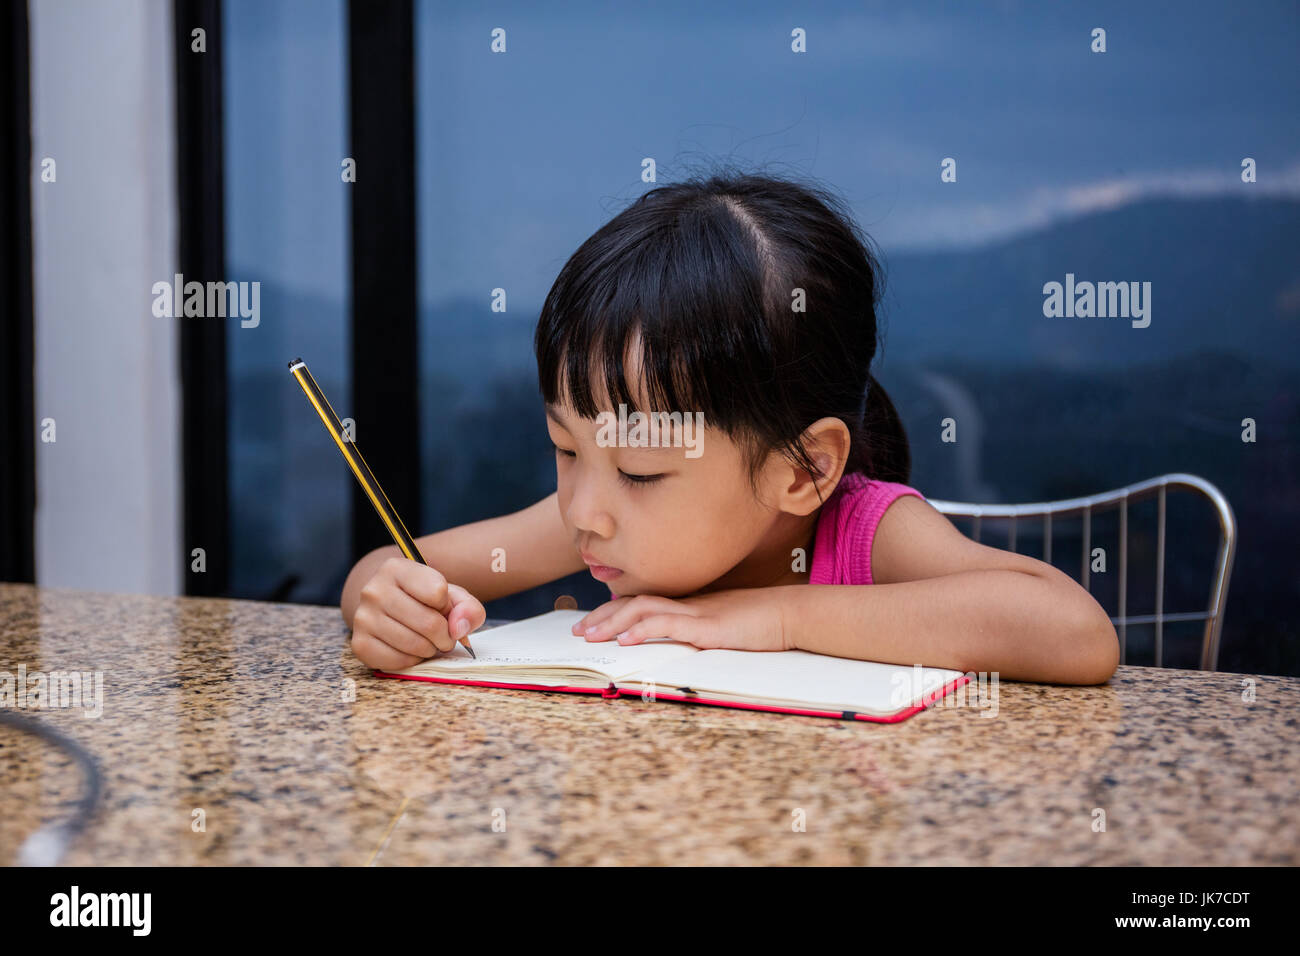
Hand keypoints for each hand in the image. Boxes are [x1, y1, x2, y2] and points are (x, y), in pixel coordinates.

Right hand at [350, 556, 485, 669]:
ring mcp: (363, 618)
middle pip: (428, 623)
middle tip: (444, 636)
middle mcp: (374, 590)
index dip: (447, 606)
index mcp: (396, 569)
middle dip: (445, 636)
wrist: (385, 606)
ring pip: (415, 645)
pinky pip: (399, 661)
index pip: (438, 591)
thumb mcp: (449, 594)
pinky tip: (411, 650)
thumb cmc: (422, 599)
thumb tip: (458, 628)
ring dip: (430, 649)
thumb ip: (467, 607)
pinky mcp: (359, 644)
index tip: (442, 607)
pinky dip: (413, 661)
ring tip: (428, 642)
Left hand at [570, 588, 793, 651]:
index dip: (612, 611)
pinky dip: (644, 630)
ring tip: (590, 636)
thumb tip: (680, 642)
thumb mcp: (723, 626)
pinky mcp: (708, 626)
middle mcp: (687, 603)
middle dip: (602, 616)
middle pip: (634, 603)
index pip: (642, 603)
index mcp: (688, 604)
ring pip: (644, 610)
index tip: (590, 623)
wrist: (792, 613)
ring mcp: (696, 612)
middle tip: (577, 631)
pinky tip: (626, 639)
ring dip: (613, 622)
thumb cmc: (762, 623)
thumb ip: (700, 631)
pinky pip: (670, 625)